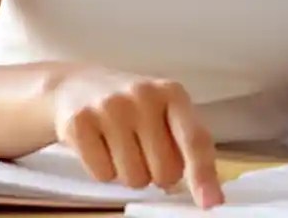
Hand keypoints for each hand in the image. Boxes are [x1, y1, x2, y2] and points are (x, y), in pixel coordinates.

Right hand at [49, 65, 223, 207]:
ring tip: (119, 145)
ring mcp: (109, 107)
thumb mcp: (163, 111)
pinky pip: (103, 175)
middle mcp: (143, 96)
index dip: (204, 174)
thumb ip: (183, 144)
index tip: (212, 202)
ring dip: (129, 173)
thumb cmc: (130, 105)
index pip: (195, 140)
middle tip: (142, 149)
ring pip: (134, 178)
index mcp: (173, 93)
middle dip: (157, 172)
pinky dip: (103, 171)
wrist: (75, 85)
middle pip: (164, 170)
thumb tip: (197, 190)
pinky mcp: (79, 123)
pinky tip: (99, 145)